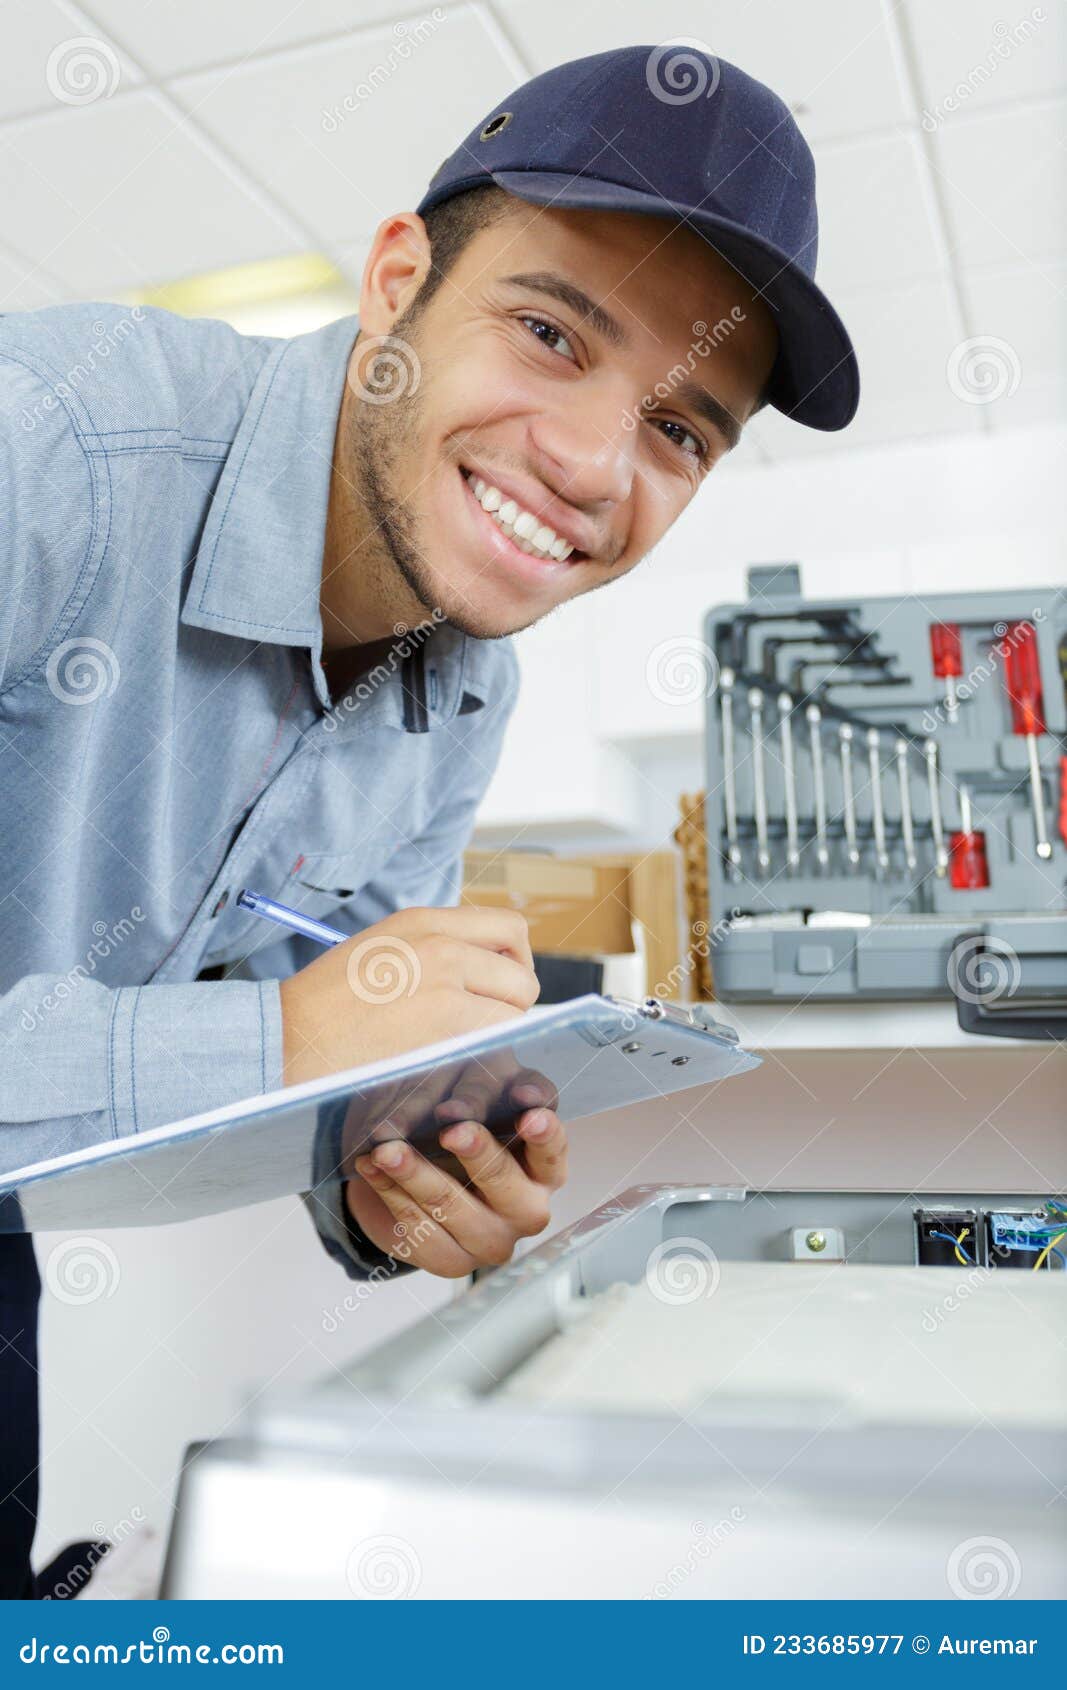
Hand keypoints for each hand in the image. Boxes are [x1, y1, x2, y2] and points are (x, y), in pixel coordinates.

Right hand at [279, 904, 537, 1086]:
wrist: (284, 1039)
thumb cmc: (324, 1006)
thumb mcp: (379, 949)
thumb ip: (433, 949)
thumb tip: (483, 969)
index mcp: (423, 919)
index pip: (508, 927)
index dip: (513, 961)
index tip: (496, 986)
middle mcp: (441, 942)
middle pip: (522, 970)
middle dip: (512, 1002)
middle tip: (484, 1025)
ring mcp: (447, 982)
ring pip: (517, 1007)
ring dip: (500, 1032)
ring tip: (463, 1046)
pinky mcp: (447, 1024)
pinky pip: (498, 1038)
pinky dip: (486, 1055)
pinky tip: (454, 1063)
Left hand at [344, 1104, 567, 1277]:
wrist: (424, 1174)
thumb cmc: (463, 1129)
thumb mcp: (482, 1103)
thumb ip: (489, 1092)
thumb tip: (478, 1092)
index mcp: (545, 1169)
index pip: (552, 1150)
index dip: (543, 1133)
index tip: (528, 1116)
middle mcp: (527, 1209)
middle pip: (503, 1182)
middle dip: (476, 1154)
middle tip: (451, 1130)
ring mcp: (491, 1241)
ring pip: (451, 1206)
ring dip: (415, 1174)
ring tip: (387, 1149)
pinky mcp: (453, 1264)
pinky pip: (418, 1229)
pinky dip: (390, 1192)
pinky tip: (371, 1166)